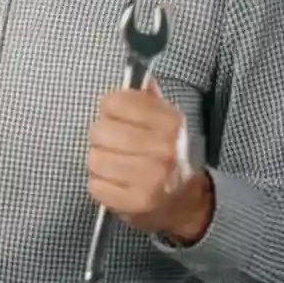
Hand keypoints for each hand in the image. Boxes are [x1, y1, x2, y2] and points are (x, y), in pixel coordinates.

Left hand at [87, 79, 213, 243]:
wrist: (189, 203)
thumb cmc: (170, 156)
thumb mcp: (167, 123)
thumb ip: (149, 100)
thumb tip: (142, 79)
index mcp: (170, 123)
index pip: (114, 103)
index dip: (110, 110)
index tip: (117, 119)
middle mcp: (163, 149)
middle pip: (99, 131)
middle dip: (102, 139)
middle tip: (114, 146)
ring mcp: (150, 179)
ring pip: (95, 159)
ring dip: (100, 163)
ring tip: (116, 166)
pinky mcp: (136, 203)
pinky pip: (95, 186)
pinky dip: (101, 186)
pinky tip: (116, 184)